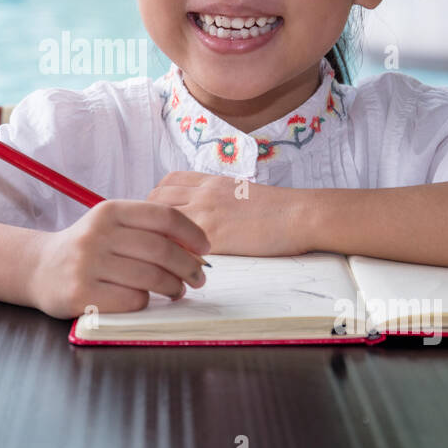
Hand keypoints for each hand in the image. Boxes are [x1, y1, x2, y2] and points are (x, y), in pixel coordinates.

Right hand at [27, 200, 210, 318]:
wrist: (39, 268)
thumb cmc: (88, 248)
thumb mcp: (111, 227)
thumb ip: (147, 230)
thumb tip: (197, 249)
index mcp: (109, 211)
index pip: (163, 216)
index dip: (192, 233)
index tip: (206, 248)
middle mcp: (97, 233)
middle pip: (161, 250)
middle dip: (189, 266)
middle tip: (200, 277)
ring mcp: (87, 264)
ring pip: (150, 277)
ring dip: (173, 287)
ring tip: (178, 291)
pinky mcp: (81, 293)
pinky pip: (132, 299)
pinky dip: (146, 301)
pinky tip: (144, 299)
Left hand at [145, 170, 309, 256]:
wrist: (299, 214)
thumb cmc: (277, 207)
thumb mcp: (240, 190)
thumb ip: (216, 195)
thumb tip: (201, 209)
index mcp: (211, 180)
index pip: (168, 182)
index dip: (157, 197)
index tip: (156, 213)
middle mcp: (203, 194)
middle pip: (156, 200)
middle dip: (149, 218)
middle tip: (153, 237)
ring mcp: (206, 215)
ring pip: (162, 223)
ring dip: (158, 238)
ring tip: (163, 253)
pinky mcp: (213, 238)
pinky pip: (180, 246)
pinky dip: (174, 255)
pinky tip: (177, 266)